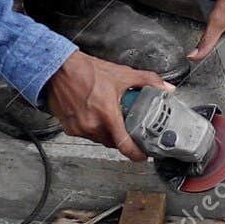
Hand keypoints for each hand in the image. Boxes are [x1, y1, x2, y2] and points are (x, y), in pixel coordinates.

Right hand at [44, 51, 171, 161]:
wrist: (58, 68)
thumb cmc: (86, 71)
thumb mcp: (121, 74)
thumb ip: (147, 81)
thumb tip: (166, 88)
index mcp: (107, 115)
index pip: (125, 146)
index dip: (137, 154)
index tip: (143, 155)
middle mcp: (92, 125)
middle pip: (113, 142)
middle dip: (121, 137)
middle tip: (127, 127)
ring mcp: (79, 128)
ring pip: (99, 139)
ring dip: (106, 132)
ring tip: (109, 117)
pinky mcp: (69, 128)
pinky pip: (86, 134)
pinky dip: (92, 128)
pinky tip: (93, 114)